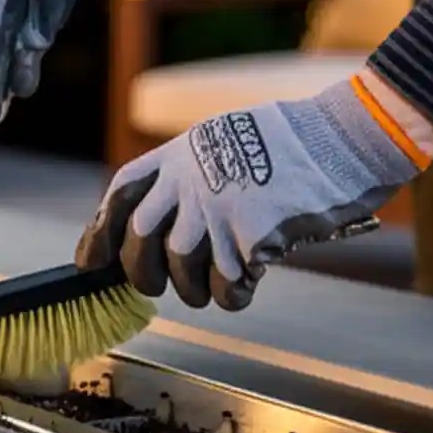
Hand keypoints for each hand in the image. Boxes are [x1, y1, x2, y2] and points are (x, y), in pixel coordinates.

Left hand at [75, 78, 423, 310]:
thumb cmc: (293, 146)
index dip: (99, 231)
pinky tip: (251, 280)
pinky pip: (227, 286)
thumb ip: (188, 177)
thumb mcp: (224, 142)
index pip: (123, 193)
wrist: (344, 138)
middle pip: (139, 240)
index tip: (89, 262)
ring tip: (218, 281)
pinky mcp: (250, 234)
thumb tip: (157, 232)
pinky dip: (235, 295)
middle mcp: (191, 179)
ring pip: (181, 270)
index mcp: (181, 152)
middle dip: (142, 274)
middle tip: (156, 287)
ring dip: (195, 288)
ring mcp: (219, 206)